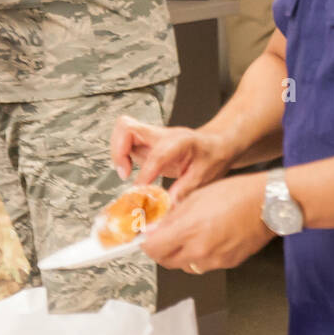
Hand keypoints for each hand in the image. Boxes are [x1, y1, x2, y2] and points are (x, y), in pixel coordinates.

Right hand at [110, 115, 232, 199]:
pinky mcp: (146, 143)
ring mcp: (152, 137)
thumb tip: (167, 207)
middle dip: (118, 150)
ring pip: (123, 131)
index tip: (138, 191)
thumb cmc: (212, 158)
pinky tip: (129, 170)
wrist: (216, 144)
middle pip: (127, 127)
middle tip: (124, 174)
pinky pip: (125, 141)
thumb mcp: (203, 177)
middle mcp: (162, 135)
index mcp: (180, 142)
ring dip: (117, 152)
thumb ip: (183, 191)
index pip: (156, 155)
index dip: (144, 174)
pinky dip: (121, 154)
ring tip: (125, 172)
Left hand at [142, 170, 275, 272]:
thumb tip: (154, 227)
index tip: (144, 237)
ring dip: (180, 253)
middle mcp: (200, 250)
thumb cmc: (237, 193)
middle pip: (165, 261)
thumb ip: (172, 215)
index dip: (145, 243)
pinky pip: (204, 265)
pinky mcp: (227, 264)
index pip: (152, 248)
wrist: (268, 203)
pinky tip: (208, 238)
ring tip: (189, 234)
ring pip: (184, 265)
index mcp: (190, 229)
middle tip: (162, 235)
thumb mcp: (197, 196)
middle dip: (160, 249)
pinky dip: (199, 255)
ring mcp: (215, 260)